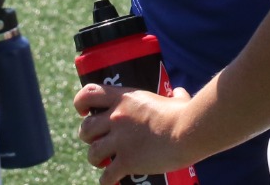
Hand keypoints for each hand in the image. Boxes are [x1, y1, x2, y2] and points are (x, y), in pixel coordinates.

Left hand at [74, 83, 194, 184]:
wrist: (189, 131)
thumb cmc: (186, 114)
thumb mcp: (175, 100)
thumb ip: (174, 96)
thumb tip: (180, 93)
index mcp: (124, 98)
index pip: (88, 94)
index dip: (80, 103)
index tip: (84, 112)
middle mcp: (117, 117)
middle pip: (85, 128)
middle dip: (89, 137)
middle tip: (99, 141)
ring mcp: (120, 140)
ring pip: (92, 152)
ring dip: (96, 159)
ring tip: (104, 162)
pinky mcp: (127, 160)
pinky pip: (106, 176)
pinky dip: (107, 180)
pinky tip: (112, 180)